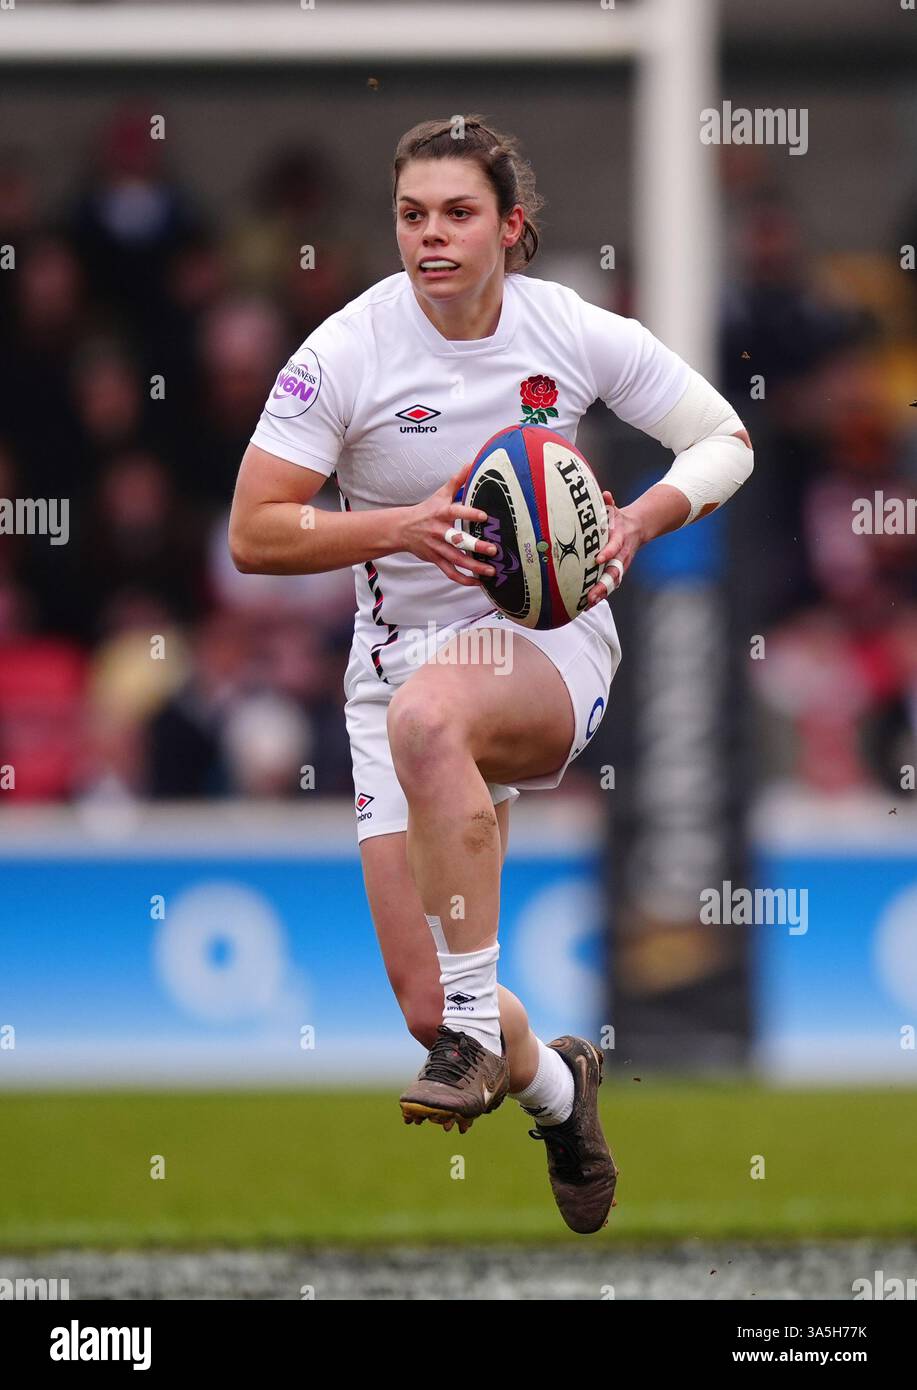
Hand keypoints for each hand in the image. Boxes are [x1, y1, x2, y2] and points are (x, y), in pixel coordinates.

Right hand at [399, 461, 498, 587]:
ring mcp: (438, 548)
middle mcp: (439, 532)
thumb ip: (457, 480)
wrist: (402, 529)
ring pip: (457, 560)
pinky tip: (479, 582)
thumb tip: (472, 462)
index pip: (456, 512)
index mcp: (441, 514)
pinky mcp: (436, 560)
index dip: (469, 514)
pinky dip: (464, 580)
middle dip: (476, 547)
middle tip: (493, 550)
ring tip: (492, 571)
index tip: (484, 516)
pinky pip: (451, 573)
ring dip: (474, 567)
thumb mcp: (440, 494)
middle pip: (458, 541)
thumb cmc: (426, 511)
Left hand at [585, 491, 645, 607]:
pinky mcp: (616, 571)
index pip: (614, 547)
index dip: (607, 553)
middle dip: (603, 584)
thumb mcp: (615, 510)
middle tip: (591, 594)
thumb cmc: (619, 519)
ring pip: (611, 582)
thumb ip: (609, 504)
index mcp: (620, 540)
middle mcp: (621, 556)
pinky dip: (599, 595)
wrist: (638, 527)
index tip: (597, 559)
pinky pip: (608, 585)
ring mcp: (620, 565)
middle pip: (614, 572)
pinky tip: (585, 605)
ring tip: (588, 603)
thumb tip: (605, 494)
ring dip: (601, 593)